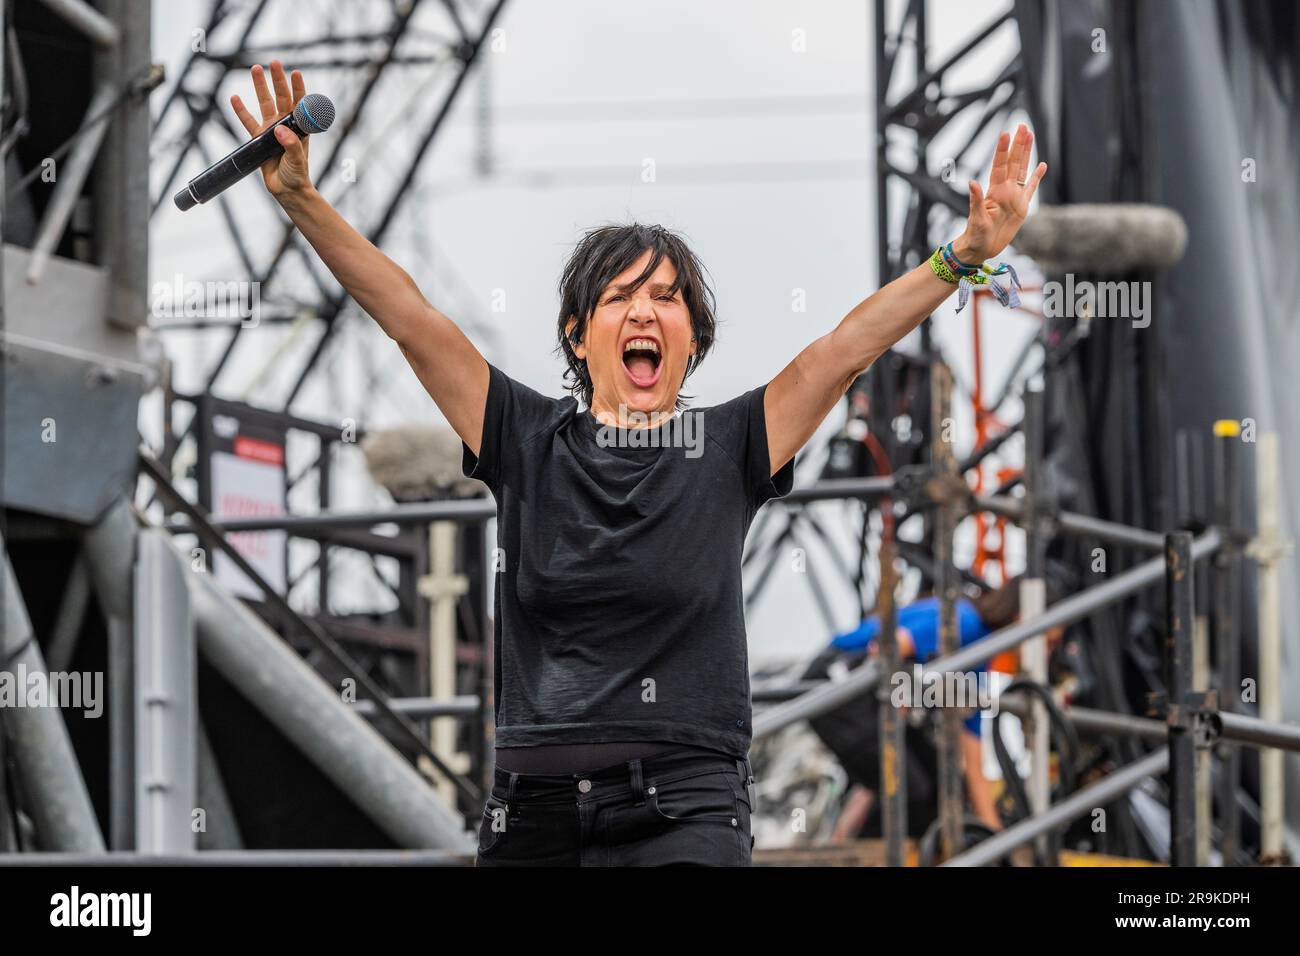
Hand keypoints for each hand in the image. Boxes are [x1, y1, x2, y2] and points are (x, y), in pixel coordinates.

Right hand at [230, 60, 312, 200]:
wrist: (286, 190)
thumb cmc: (297, 175)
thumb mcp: (297, 160)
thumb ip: (291, 145)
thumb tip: (279, 129)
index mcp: (299, 128)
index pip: (300, 104)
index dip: (298, 88)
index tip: (296, 72)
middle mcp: (285, 125)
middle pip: (281, 97)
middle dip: (278, 80)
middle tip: (274, 62)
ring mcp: (271, 129)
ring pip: (264, 103)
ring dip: (260, 86)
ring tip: (255, 68)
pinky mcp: (258, 139)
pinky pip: (247, 121)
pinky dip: (240, 110)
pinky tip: (234, 97)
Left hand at [954, 123, 1046, 263]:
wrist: (981, 249)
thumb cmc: (975, 235)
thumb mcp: (976, 219)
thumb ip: (976, 200)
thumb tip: (971, 182)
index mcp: (994, 191)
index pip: (999, 166)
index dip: (1002, 150)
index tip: (1006, 133)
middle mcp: (1005, 190)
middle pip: (1013, 162)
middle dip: (1018, 144)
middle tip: (1022, 125)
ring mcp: (1014, 197)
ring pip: (1023, 170)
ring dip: (1026, 154)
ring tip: (1030, 135)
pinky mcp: (1022, 206)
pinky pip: (1031, 188)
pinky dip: (1037, 177)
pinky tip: (1042, 165)